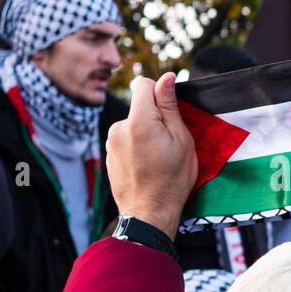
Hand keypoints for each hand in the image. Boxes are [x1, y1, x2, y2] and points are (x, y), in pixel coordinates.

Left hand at [105, 72, 197, 239]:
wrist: (149, 214)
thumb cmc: (172, 180)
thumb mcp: (181, 141)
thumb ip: (170, 106)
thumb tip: (166, 77)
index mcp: (138, 121)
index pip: (143, 84)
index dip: (159, 93)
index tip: (169, 112)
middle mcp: (119, 128)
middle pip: (139, 107)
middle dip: (154, 117)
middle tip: (167, 144)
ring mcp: (111, 142)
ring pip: (132, 124)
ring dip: (144, 133)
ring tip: (156, 157)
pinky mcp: (109, 154)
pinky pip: (125, 139)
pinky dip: (136, 146)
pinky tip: (145, 165)